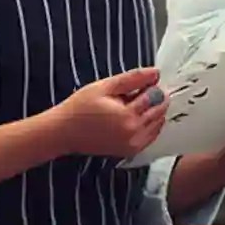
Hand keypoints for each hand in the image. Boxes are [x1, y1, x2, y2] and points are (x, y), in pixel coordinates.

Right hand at [49, 67, 168, 156]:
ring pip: (159, 123)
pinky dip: (151, 124)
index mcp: (127, 116)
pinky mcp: (130, 151)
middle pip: (159, 111)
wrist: (64, 132)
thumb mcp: (105, 86)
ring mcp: (133, 145)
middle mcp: (134, 133)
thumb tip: (156, 73)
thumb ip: (133, 79)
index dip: (152, 86)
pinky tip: (137, 116)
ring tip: (136, 103)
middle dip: (156, 98)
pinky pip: (152, 136)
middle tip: (141, 91)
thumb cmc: (81, 107)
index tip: (145, 81)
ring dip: (155, 111)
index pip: (154, 96)